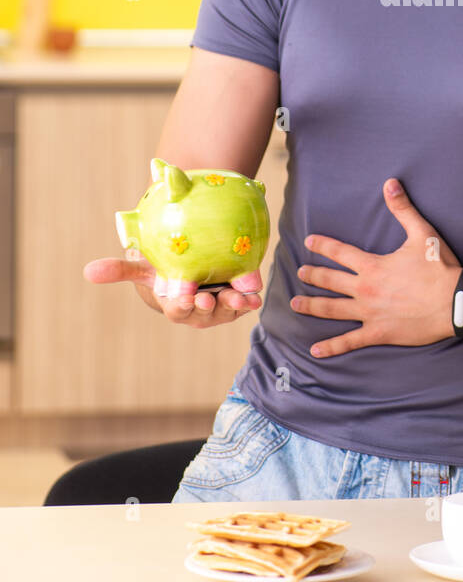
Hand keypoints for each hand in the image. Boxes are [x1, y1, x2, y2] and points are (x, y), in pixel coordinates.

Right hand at [83, 252, 262, 328]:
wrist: (186, 269)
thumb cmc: (161, 270)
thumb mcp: (142, 267)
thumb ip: (120, 270)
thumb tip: (88, 271)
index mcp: (174, 304)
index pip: (178, 310)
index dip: (184, 306)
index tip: (189, 297)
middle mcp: (197, 311)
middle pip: (205, 314)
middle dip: (211, 307)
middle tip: (212, 296)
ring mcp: (217, 308)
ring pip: (226, 311)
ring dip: (235, 305)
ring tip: (242, 297)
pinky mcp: (234, 301)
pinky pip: (243, 304)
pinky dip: (249, 300)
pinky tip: (255, 295)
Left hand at [291, 179, 461, 357]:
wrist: (455, 301)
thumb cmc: (439, 267)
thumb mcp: (422, 233)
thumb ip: (403, 209)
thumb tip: (390, 183)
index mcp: (373, 266)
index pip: (340, 253)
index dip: (323, 246)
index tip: (309, 242)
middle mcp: (365, 289)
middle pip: (330, 281)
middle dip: (313, 276)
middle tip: (300, 274)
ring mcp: (370, 313)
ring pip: (333, 309)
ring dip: (312, 306)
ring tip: (295, 305)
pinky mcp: (379, 333)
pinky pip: (350, 341)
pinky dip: (332, 347)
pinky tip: (315, 351)